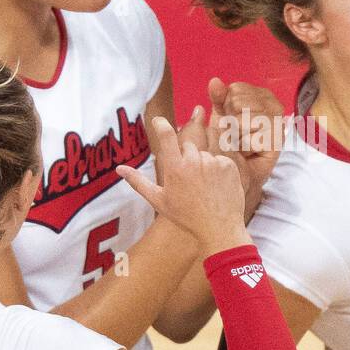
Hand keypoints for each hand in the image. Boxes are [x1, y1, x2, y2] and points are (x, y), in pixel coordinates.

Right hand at [117, 116, 247, 254]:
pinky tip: (215, 187)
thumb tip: (119, 169)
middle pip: (187, 147)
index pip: (167, 136)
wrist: (219, 229)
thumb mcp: (159, 201)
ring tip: (203, 188)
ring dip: (202, 166)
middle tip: (189, 181)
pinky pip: (220, 160)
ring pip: (204, 155)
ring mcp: (214, 163)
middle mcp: (194, 162)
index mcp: (175, 169)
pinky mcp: (229, 165)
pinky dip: (218, 170)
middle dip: (186, 158)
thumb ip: (138, 182)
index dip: (161, 124)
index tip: (159, 121)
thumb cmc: (186, 217)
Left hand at [207, 77, 283, 217]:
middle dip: (230, 120)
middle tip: (235, 134)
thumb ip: (218, 98)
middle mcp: (274, 107)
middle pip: (240, 103)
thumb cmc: (227, 145)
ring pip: (246, 119)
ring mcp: (278, 124)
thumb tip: (214, 81)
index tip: (229, 118)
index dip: (226, 105)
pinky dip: (245, 145)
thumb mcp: (219, 118)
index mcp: (261, 96)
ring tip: (240, 142)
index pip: (236, 90)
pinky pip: (253, 136)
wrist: (235, 175)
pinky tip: (248, 150)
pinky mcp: (277, 142)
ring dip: (237, 134)